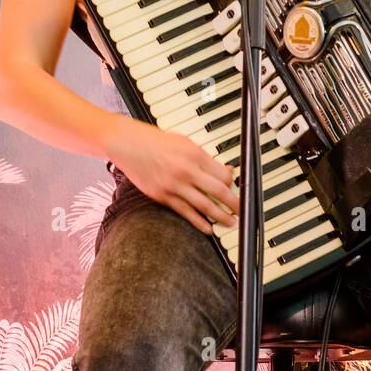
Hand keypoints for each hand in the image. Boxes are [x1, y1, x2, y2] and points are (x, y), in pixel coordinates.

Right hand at [105, 116, 241, 234]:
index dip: (232, 184)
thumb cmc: (156, 142)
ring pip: (204, 205)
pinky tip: (208, 228)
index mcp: (195, 155)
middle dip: (234, 203)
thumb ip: (205, 158)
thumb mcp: (185, 143)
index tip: (237, 190)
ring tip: (230, 223)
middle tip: (242, 211)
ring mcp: (173, 185)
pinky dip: (198, 222)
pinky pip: (185, 212)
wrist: (128, 144)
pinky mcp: (162, 196)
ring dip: (220, 216)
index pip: (222, 175)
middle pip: (218, 191)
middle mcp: (186, 170)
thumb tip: (225, 171)